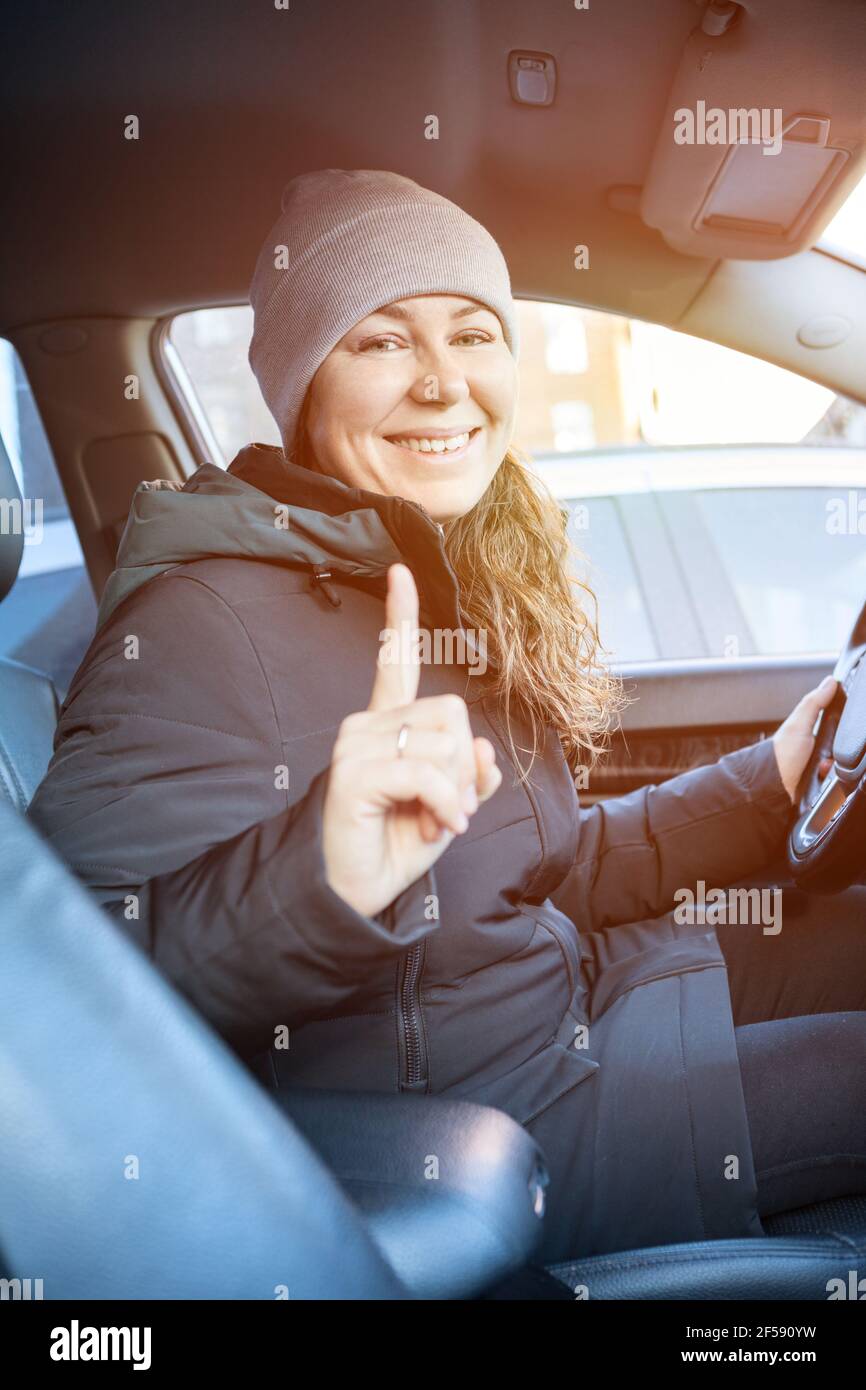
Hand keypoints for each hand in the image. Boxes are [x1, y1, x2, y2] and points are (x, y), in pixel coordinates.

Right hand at [322, 563, 501, 917]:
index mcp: (387, 726)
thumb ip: (468, 774)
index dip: (401, 617)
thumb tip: (483, 747)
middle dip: (465, 768)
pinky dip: (447, 805)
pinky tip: (435, 827)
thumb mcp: (447, 808)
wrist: (350, 893)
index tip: (401, 571)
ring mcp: (357, 743)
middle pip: (452, 713)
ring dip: (456, 793)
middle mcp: (367, 725)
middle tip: (447, 810)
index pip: (395, 662)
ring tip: (431, 822)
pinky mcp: (356, 770)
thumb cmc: (392, 848)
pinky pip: (428, 772)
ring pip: (446, 742)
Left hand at [771, 674, 837, 804]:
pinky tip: (819, 775)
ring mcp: (818, 765)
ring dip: (832, 764)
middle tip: (825, 751)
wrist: (773, 786)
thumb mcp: (799, 724)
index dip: (840, 725)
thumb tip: (830, 681)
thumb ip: (814, 702)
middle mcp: (815, 747)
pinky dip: (829, 777)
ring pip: (840, 762)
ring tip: (819, 765)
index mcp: (810, 730)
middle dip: (837, 749)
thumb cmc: (782, 754)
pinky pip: (836, 778)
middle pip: (840, 745)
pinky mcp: (820, 781)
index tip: (837, 728)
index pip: (836, 723)